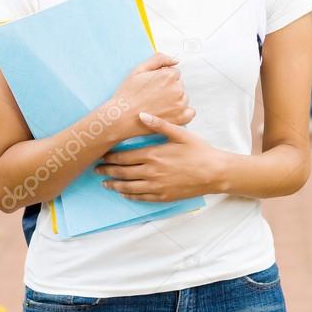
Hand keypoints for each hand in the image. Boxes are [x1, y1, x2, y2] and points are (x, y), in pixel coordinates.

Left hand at [95, 114, 223, 200]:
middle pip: (122, 172)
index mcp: (153, 154)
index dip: (110, 157)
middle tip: (96, 169)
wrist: (214, 172)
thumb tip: (141, 115)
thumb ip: (159, 124)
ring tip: (105, 183)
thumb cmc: (199, 150)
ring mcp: (156, 186)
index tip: (101, 155)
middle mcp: (151, 171)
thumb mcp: (180, 133)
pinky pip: (141, 197)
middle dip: (107, 171)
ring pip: (128, 187)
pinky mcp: (162, 196)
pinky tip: (124, 193)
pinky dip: (129, 195)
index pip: (124, 157)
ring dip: (114, 185)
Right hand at [106, 54, 194, 142]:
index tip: (152, 86)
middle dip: (169, 88)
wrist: (121, 117)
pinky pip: (190, 112)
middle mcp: (177, 89)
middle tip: (152, 96)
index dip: (162, 78)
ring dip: (174, 100)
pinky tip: (170, 113)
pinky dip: (183, 112)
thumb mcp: (139, 69)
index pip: (173, 72)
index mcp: (169, 75)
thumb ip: (159, 59)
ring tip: (157, 105)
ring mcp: (180, 105)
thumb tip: (175, 60)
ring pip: (183, 98)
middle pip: (179, 85)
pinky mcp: (180, 119)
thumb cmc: (128, 94)